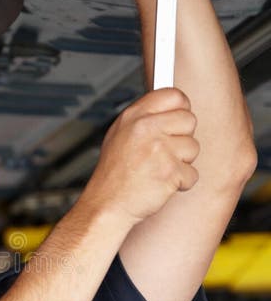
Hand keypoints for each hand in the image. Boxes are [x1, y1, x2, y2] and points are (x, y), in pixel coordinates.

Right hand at [85, 88, 199, 224]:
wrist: (107, 206)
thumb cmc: (113, 176)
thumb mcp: (119, 136)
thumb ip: (144, 118)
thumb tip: (171, 106)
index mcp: (133, 116)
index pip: (173, 95)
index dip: (180, 108)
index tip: (177, 118)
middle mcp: (146, 128)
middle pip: (189, 119)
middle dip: (182, 138)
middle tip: (164, 152)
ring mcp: (159, 149)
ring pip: (193, 147)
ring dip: (181, 162)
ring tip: (159, 170)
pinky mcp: (170, 171)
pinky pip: (192, 173)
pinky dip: (181, 183)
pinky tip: (161, 184)